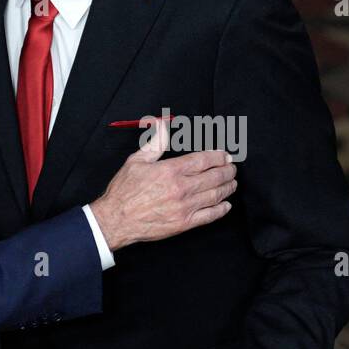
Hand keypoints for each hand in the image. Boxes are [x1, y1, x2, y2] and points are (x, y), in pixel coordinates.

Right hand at [88, 115, 235, 250]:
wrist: (116, 220)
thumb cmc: (124, 191)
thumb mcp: (136, 160)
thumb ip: (155, 143)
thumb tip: (163, 124)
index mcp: (171, 170)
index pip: (203, 160)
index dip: (218, 156)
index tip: (225, 155)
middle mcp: (181, 188)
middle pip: (214, 177)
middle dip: (227, 170)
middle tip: (232, 168)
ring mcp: (184, 207)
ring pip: (215, 195)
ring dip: (227, 188)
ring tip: (232, 183)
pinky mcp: (184, 224)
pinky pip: (209, 216)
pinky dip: (221, 209)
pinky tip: (226, 205)